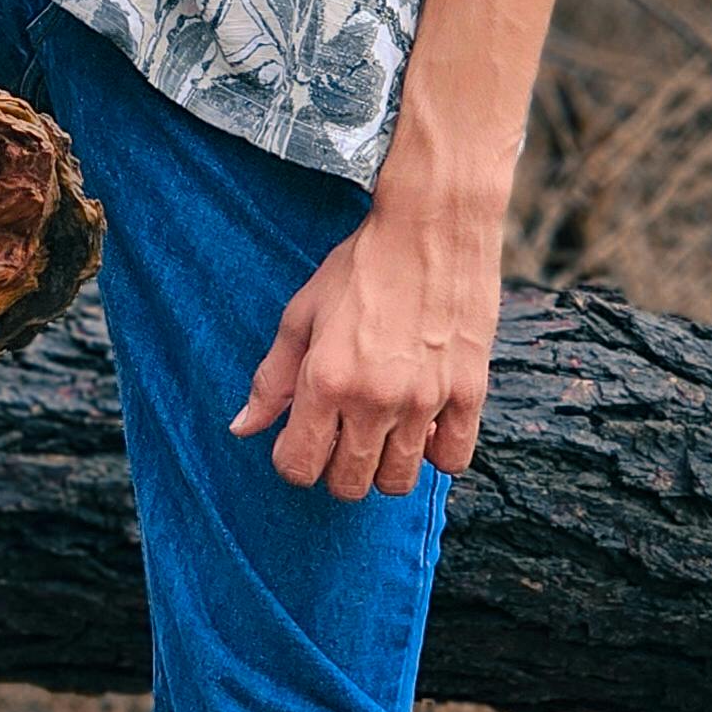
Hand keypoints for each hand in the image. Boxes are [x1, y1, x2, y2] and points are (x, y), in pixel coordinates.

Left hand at [230, 195, 501, 501]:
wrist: (433, 227)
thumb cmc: (361, 267)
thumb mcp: (301, 316)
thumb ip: (272, 379)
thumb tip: (242, 429)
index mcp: (326, 379)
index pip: (299, 467)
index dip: (293, 460)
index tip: (302, 439)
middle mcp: (374, 398)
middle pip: (349, 484)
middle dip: (336, 470)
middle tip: (342, 436)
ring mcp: (425, 399)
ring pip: (398, 481)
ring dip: (384, 468)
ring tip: (383, 432)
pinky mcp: (469, 392)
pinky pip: (453, 460)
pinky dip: (437, 453)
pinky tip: (425, 425)